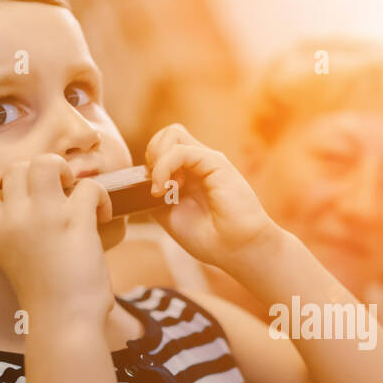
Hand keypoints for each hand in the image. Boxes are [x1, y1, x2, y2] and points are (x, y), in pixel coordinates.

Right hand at [0, 153, 114, 314]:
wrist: (63, 323)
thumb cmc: (49, 302)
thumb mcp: (19, 264)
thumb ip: (23, 237)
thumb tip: (50, 217)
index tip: (18, 186)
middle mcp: (14, 219)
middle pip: (17, 167)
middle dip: (40, 171)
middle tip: (61, 193)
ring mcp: (44, 217)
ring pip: (46, 164)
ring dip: (65, 171)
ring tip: (77, 194)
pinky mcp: (75, 222)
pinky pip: (89, 187)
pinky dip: (101, 197)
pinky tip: (104, 217)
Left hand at [144, 124, 279, 269]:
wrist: (239, 249)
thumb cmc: (212, 239)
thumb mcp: (172, 217)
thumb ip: (157, 196)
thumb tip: (143, 181)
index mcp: (191, 174)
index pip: (163, 147)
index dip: (151, 164)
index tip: (154, 193)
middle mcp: (199, 164)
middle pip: (167, 134)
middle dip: (152, 155)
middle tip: (158, 186)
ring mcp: (208, 161)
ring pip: (172, 133)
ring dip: (157, 158)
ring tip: (164, 187)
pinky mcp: (216, 163)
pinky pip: (180, 150)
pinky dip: (164, 167)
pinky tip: (166, 190)